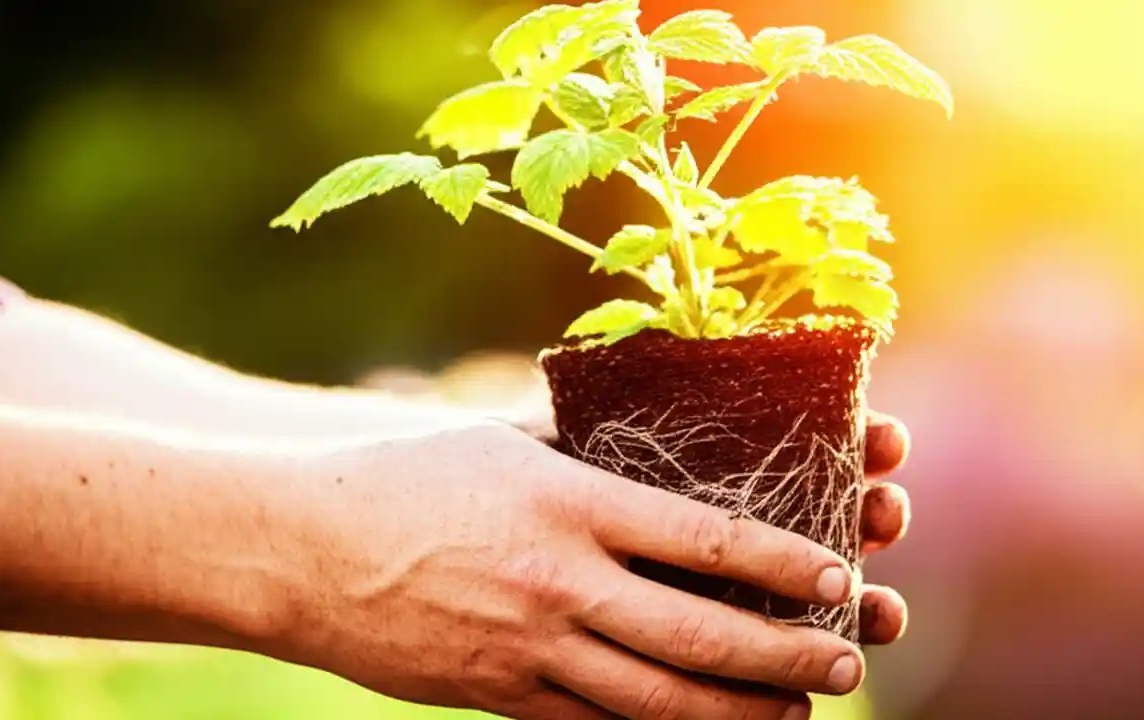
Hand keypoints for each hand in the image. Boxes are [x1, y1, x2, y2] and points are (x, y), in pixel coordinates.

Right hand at [274, 415, 909, 719]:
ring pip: (658, 702)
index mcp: (568, 504)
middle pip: (698, 635)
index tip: (836, 574)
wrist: (294, 546)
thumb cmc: (400, 475)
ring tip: (797, 713)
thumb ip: (581, 456)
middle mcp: (559, 583)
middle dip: (786, 654)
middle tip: (848, 657)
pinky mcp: (496, 696)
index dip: (781, 564)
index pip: (703, 541)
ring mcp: (528, 650)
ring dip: (739, 714)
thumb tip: (653, 454)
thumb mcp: (499, 444)